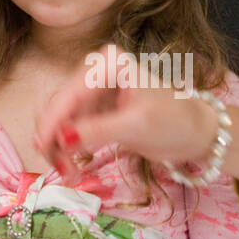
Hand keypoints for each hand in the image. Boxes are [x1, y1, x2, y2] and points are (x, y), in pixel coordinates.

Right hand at [33, 43, 216, 182]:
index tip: (41, 146)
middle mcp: (94, 72)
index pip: (69, 94)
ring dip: (59, 147)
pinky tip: (72, 167)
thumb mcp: (136, 127)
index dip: (52, 121)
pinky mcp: (94, 110)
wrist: (196, 133)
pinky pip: (70, 128)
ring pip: (61, 120)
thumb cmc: (174, 122)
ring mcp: (93, 91)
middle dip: (55, 137)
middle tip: (60, 169)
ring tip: (68, 173)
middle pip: (60, 105)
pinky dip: (68, 149)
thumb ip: (97, 130)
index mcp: (106, 64)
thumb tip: (61, 139)